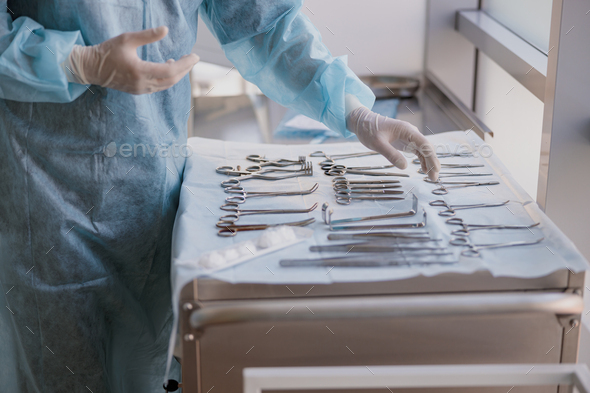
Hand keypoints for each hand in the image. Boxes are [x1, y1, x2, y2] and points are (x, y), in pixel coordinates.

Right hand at [63, 26, 198, 94]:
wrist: (91, 68)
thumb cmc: (108, 51)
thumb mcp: (127, 39)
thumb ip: (147, 35)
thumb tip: (166, 29)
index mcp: (140, 71)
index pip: (170, 71)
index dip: (185, 64)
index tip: (195, 56)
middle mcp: (142, 84)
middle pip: (172, 80)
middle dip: (185, 69)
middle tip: (193, 58)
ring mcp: (141, 89)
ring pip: (166, 85)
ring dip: (177, 74)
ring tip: (183, 62)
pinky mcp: (138, 91)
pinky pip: (159, 86)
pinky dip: (168, 78)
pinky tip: (169, 68)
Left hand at [347, 107, 439, 180]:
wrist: (363, 122)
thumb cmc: (369, 130)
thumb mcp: (377, 144)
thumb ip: (390, 154)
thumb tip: (404, 167)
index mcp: (406, 130)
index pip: (424, 144)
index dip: (431, 157)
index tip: (436, 168)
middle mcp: (411, 132)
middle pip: (427, 148)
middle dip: (432, 162)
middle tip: (434, 178)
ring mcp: (409, 137)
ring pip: (424, 150)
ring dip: (429, 163)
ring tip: (431, 177)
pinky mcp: (406, 142)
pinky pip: (418, 151)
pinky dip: (422, 160)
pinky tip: (424, 169)